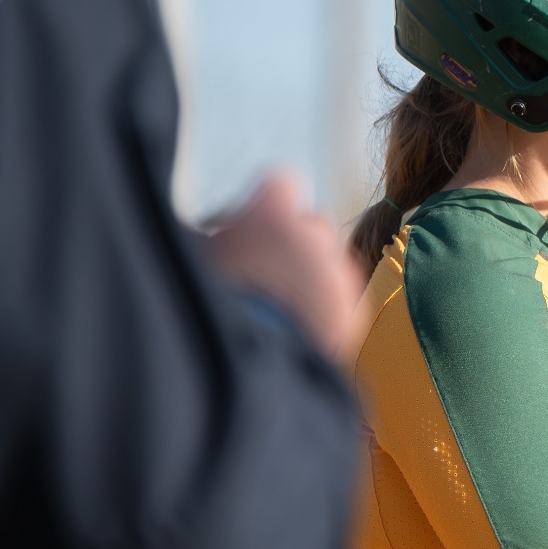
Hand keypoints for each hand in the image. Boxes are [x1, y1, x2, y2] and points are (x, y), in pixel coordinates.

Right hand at [202, 173, 364, 361]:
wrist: (245, 364)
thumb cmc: (206, 308)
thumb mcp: (195, 259)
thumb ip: (212, 236)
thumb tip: (203, 230)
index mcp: (272, 214)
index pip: (281, 184)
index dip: (264, 207)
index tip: (249, 227)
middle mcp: (314, 235)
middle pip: (311, 226)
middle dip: (292, 243)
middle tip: (262, 271)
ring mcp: (339, 272)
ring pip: (329, 263)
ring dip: (310, 276)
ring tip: (277, 306)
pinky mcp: (352, 309)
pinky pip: (341, 298)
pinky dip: (324, 307)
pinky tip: (295, 326)